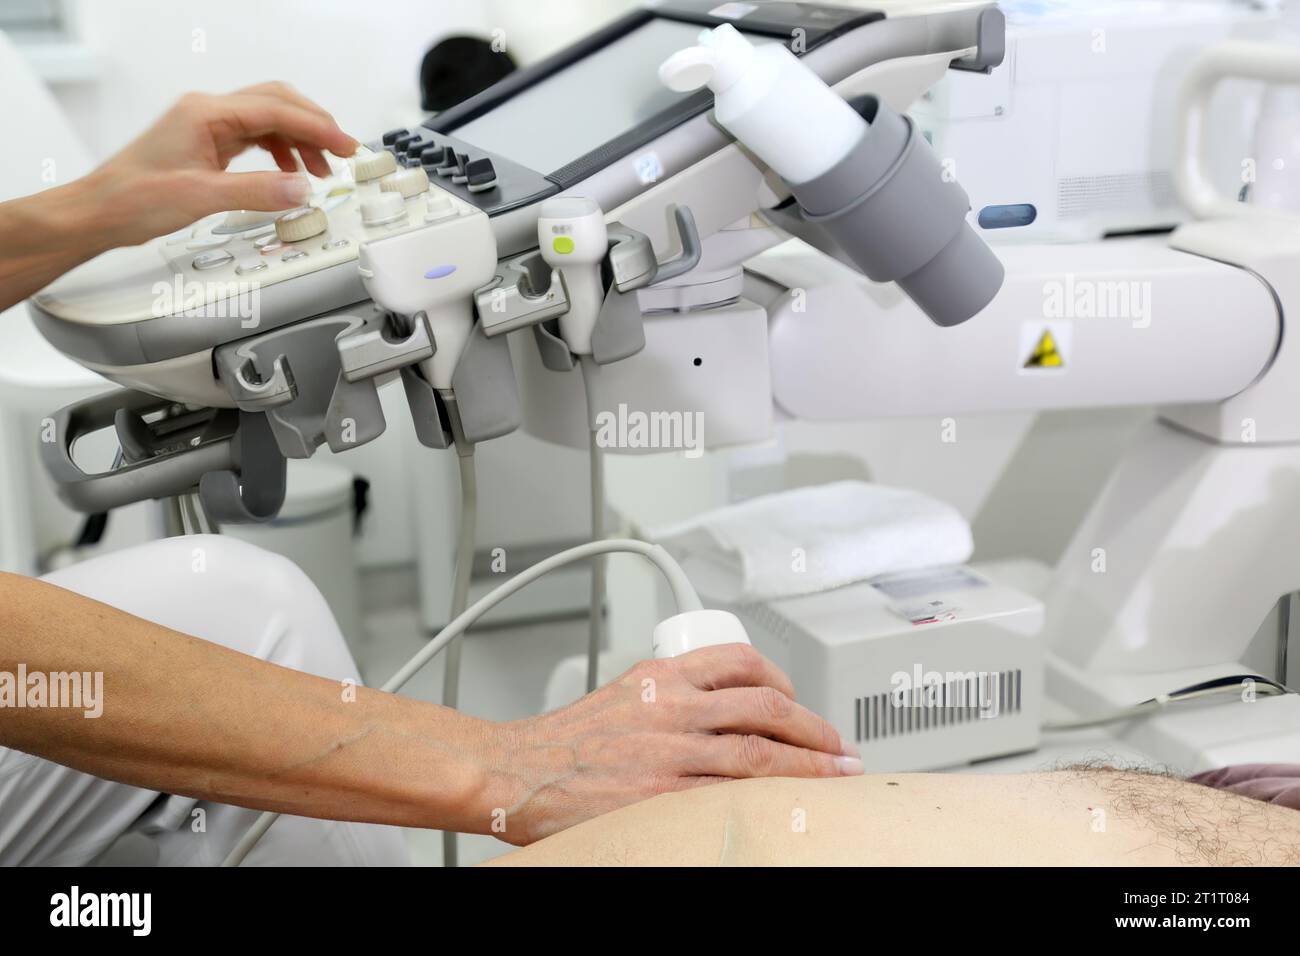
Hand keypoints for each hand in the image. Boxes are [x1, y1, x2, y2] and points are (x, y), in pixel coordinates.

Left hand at [84, 82, 357, 249]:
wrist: (101, 211)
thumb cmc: (133, 198)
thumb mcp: (201, 198)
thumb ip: (257, 192)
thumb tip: (300, 188)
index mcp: (205, 113)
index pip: (276, 110)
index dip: (317, 127)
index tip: (345, 145)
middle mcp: (208, 112)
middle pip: (277, 103)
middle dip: (315, 125)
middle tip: (344, 150)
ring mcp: (207, 127)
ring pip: (269, 120)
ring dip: (301, 140)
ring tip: (322, 167)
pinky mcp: (208, 144)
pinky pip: (256, 138)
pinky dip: (281, 151)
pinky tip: (291, 171)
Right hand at [479, 644, 862, 844]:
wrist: (517, 771)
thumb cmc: (564, 741)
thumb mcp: (622, 693)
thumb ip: (670, 695)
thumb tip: (719, 710)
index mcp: (662, 675)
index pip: (741, 661)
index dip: (784, 680)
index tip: (801, 702)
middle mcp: (672, 706)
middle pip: (766, 708)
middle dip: (815, 730)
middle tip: (840, 748)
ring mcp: (670, 752)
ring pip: (759, 753)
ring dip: (809, 766)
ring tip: (836, 776)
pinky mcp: (663, 794)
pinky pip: (730, 794)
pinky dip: (766, 798)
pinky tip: (788, 805)